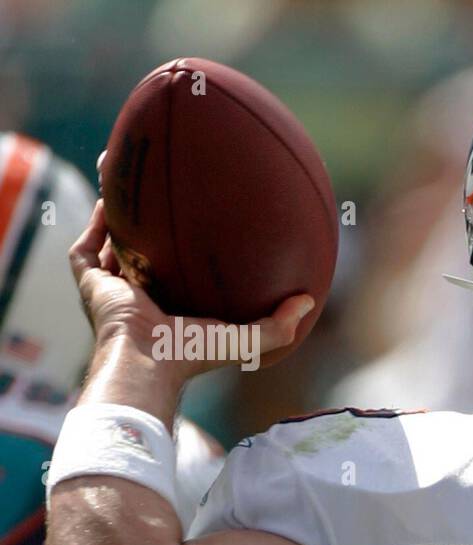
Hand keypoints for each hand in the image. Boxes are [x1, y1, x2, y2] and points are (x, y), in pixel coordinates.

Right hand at [69, 198, 312, 381]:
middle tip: (166, 193)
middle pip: (145, 250)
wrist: (146, 359)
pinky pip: (87, 247)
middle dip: (153, 224)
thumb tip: (307, 300)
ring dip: (119, 212)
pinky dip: (96, 221)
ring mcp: (112, 289)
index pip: (180, 274)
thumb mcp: (246, 340)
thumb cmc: (194, 354)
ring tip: (130, 180)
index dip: (188, 251)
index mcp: (174, 309)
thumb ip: (278, 325)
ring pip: (112, 242)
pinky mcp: (89, 283)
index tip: (204, 226)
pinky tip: (112, 194)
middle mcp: (142, 296)